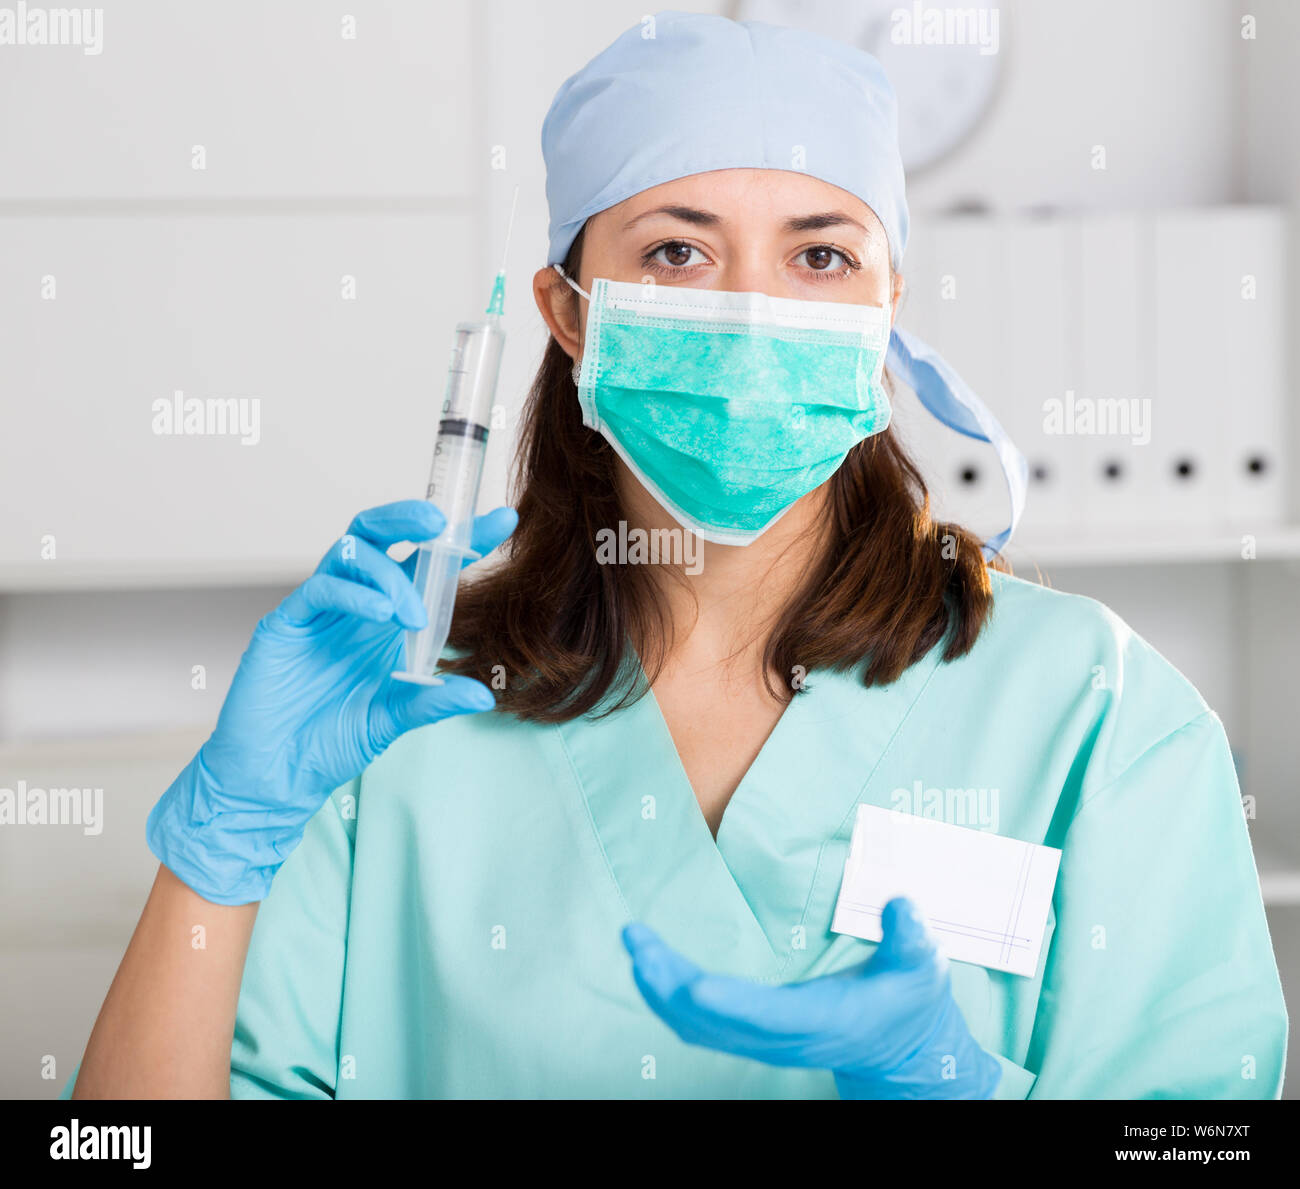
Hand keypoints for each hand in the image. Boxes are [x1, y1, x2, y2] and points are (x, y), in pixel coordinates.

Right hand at [146, 499, 516, 905]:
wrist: (276, 777)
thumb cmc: (329, 742)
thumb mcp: (394, 719)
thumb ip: (434, 700)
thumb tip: (484, 694)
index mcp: (386, 618)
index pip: (427, 564)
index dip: (464, 540)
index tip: (503, 521)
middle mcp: (354, 604)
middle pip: (379, 535)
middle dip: (411, 519)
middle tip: (443, 522)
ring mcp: (319, 611)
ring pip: (350, 552)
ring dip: (389, 574)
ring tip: (412, 615)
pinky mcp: (286, 624)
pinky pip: (320, 589)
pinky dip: (354, 594)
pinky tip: (379, 614)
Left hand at [622, 897, 1000, 1098]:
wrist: (904, 1048)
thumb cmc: (909, 1001)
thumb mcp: (923, 967)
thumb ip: (910, 937)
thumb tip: (901, 904)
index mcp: (827, 1022)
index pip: (771, 1016)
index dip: (732, 1004)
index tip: (694, 984)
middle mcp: (788, 1038)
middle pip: (717, 1024)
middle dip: (672, 986)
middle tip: (638, 943)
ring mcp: (766, 1042)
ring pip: (699, 1027)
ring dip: (661, 988)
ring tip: (634, 943)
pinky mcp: (753, 1035)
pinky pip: (699, 1025)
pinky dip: (668, 997)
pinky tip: (650, 964)